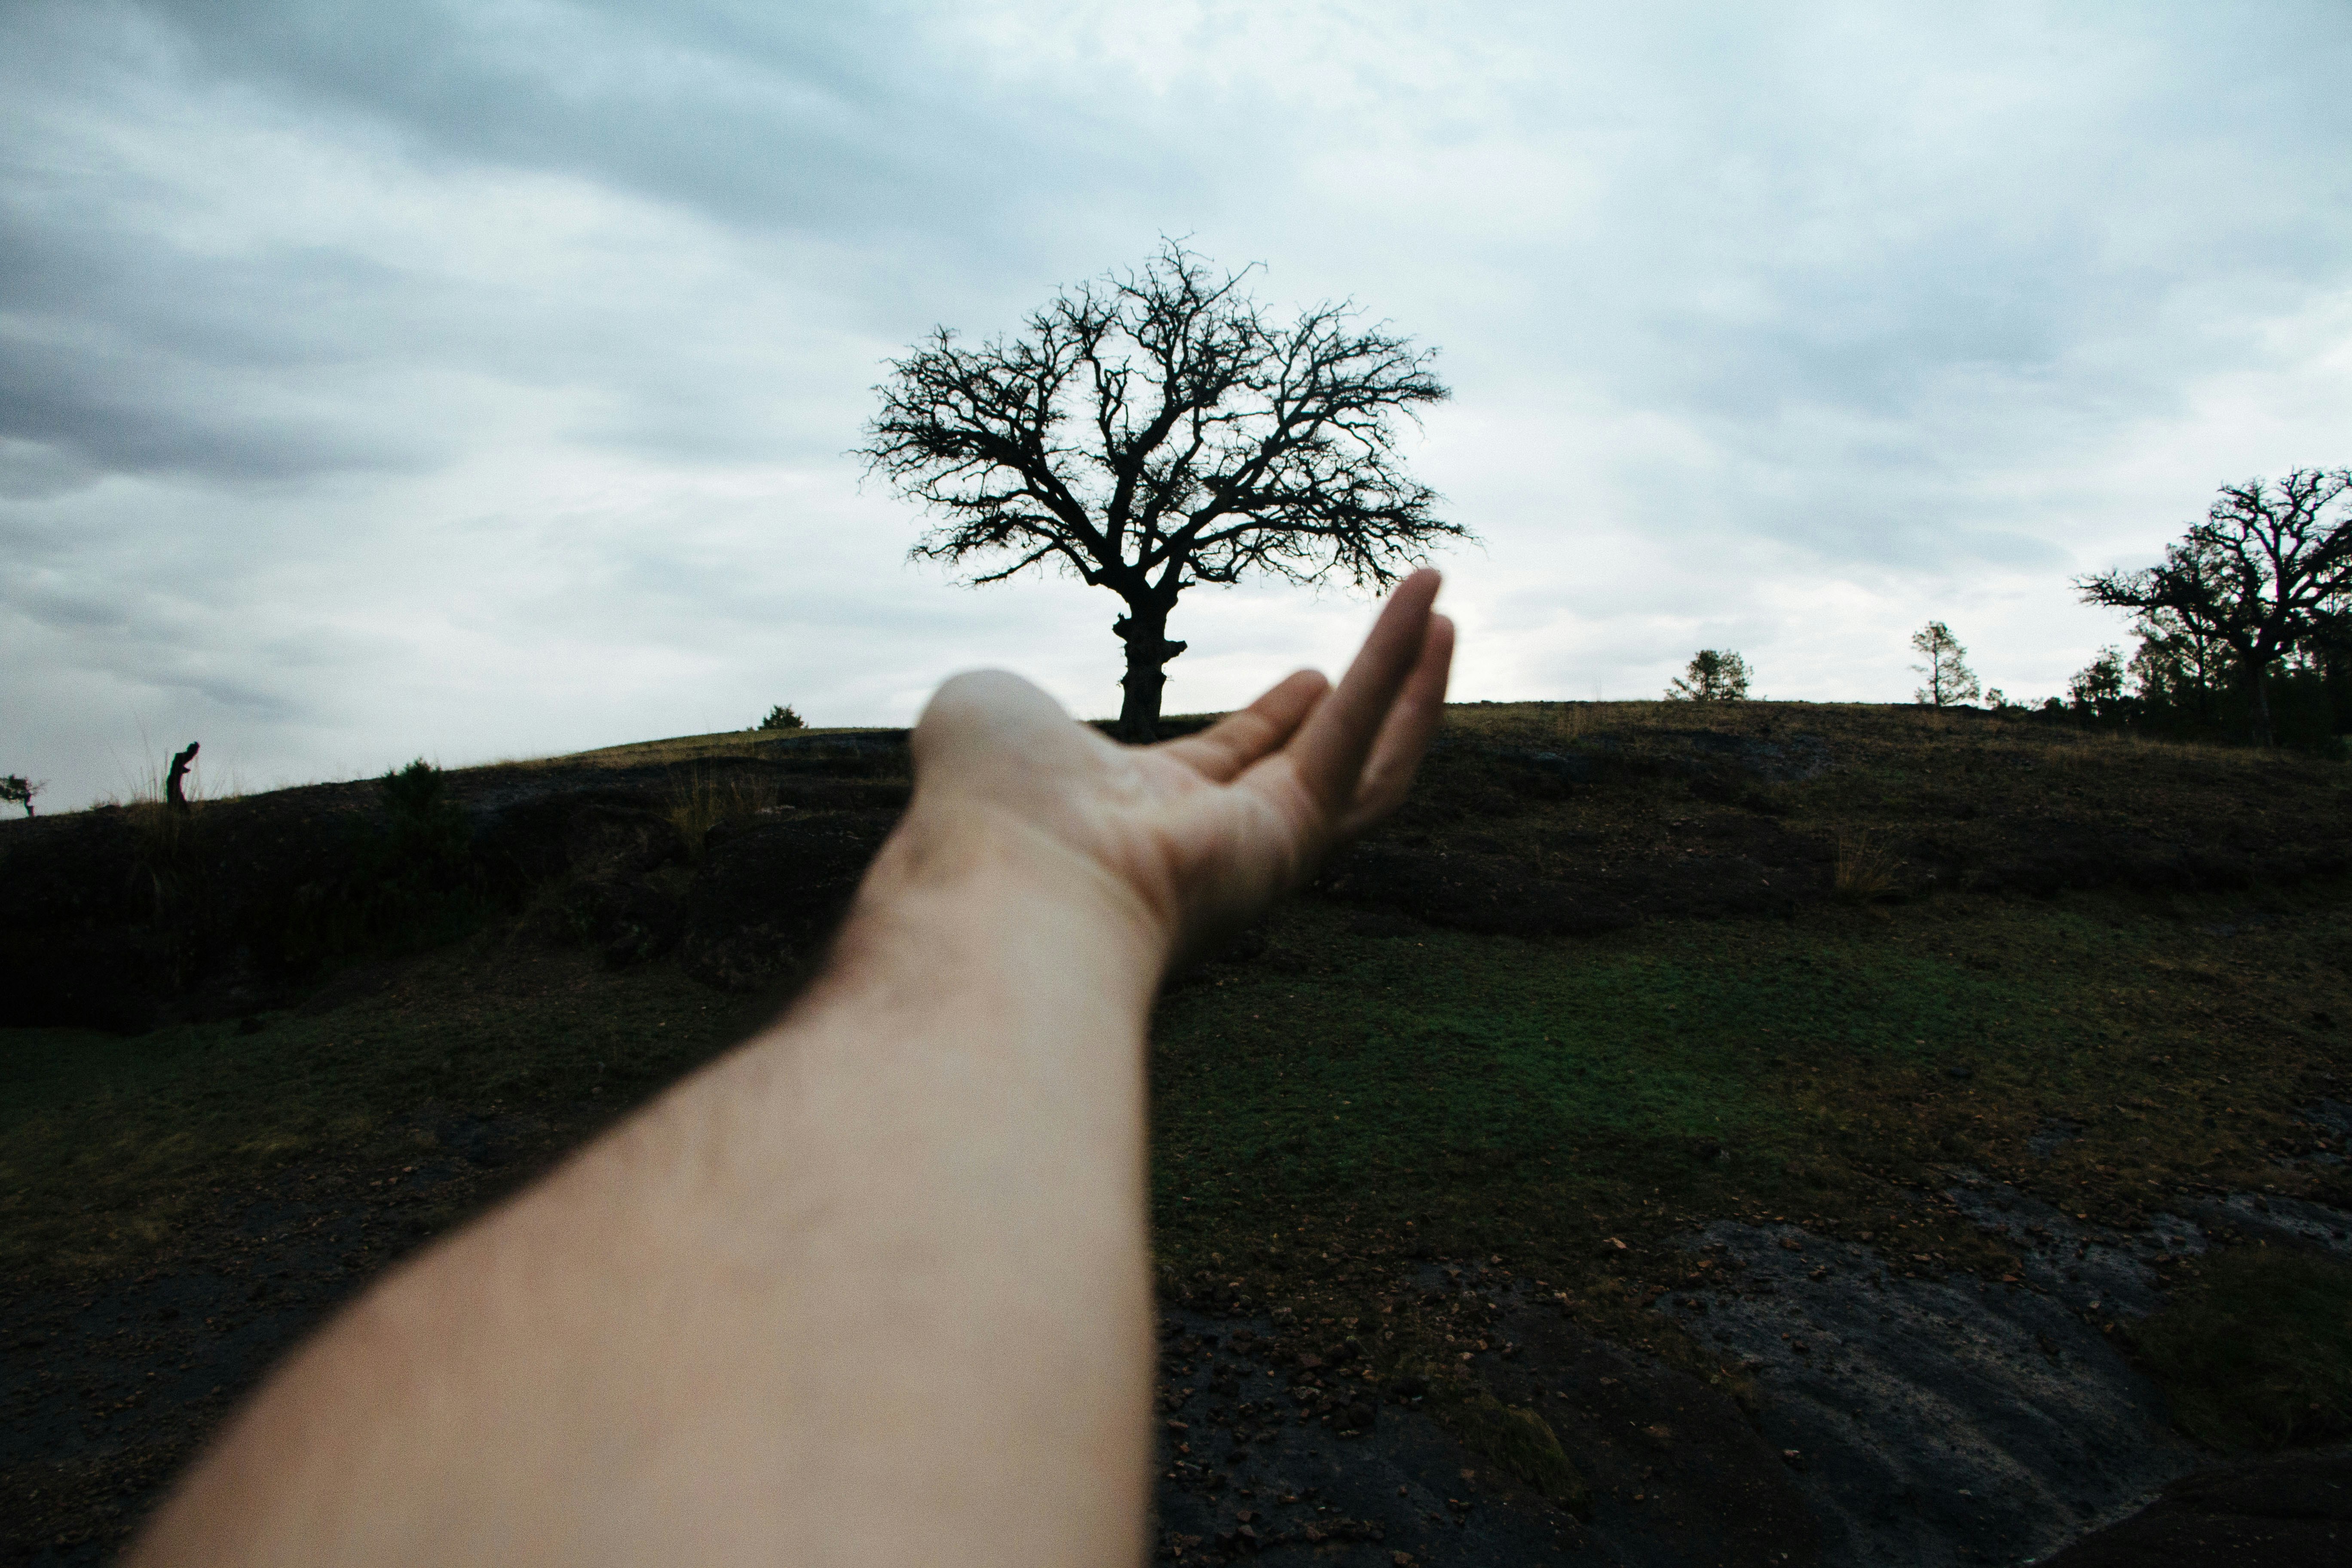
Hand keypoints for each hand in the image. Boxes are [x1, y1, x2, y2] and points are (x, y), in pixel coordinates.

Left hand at [900, 570, 1453, 966]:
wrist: (1002, 872)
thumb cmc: (983, 805)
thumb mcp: (993, 713)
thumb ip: (1016, 702)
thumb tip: (1015, 708)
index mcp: (1140, 813)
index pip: (1228, 766)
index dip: (1275, 722)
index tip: (1312, 679)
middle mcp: (1209, 843)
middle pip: (1317, 776)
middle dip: (1370, 708)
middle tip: (1418, 637)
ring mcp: (1256, 850)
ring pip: (1367, 767)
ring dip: (1413, 686)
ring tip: (1442, 608)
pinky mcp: (1291, 837)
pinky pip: (1360, 736)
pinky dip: (1396, 664)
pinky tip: (1423, 598)